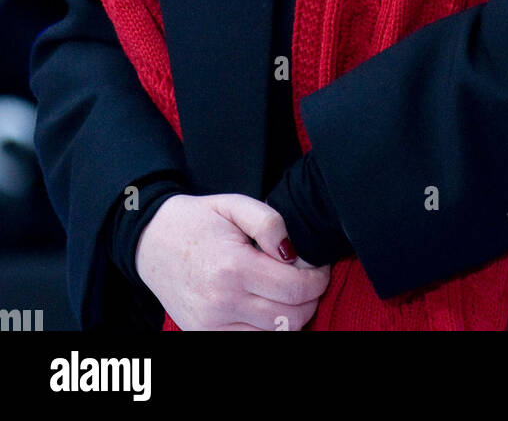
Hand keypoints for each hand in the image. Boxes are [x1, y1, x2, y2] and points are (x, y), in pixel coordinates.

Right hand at [134, 192, 330, 330]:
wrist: (149, 241)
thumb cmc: (197, 220)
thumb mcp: (234, 204)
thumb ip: (269, 223)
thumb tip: (293, 253)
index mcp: (232, 267)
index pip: (295, 289)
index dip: (318, 279)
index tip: (319, 266)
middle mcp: (222, 302)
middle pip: (290, 318)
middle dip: (310, 299)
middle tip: (309, 278)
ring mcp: (211, 325)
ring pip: (275, 335)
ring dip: (292, 315)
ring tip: (288, 290)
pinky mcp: (204, 335)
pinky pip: (252, 342)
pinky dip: (268, 328)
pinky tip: (267, 304)